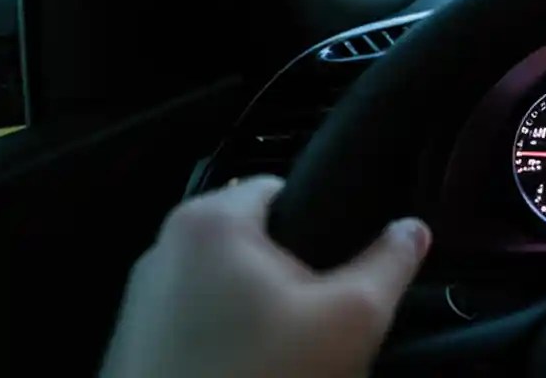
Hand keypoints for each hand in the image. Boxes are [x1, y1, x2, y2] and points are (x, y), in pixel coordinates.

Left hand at [100, 176, 430, 377]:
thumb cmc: (263, 375)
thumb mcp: (350, 318)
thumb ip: (390, 263)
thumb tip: (412, 230)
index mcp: (210, 220)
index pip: (284, 186)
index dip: (323, 222)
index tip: (340, 269)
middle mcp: (164, 246)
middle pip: (255, 239)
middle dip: (291, 274)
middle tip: (317, 321)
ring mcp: (140, 299)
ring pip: (226, 284)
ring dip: (258, 310)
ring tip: (283, 353)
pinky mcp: (133, 344)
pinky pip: (196, 322)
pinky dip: (224, 340)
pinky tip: (249, 370)